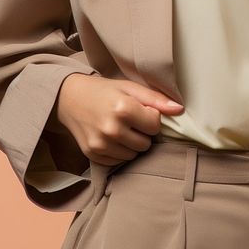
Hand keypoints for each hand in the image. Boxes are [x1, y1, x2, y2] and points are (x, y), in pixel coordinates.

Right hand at [53, 73, 184, 165]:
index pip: (155, 125)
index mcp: (123, 108)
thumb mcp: (130, 87)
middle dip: (143, 132)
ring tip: (121, 128)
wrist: (69, 98)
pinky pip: (119, 161)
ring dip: (132, 143)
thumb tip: (180, 110)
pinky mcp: (93, 154)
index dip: (151, 117)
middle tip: (131, 120)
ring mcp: (101, 144)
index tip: (141, 110)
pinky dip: (119, 151)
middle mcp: (111, 129)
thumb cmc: (104, 90)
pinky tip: (112, 137)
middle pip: (146, 143)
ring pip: (134, 154)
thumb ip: (156, 99)